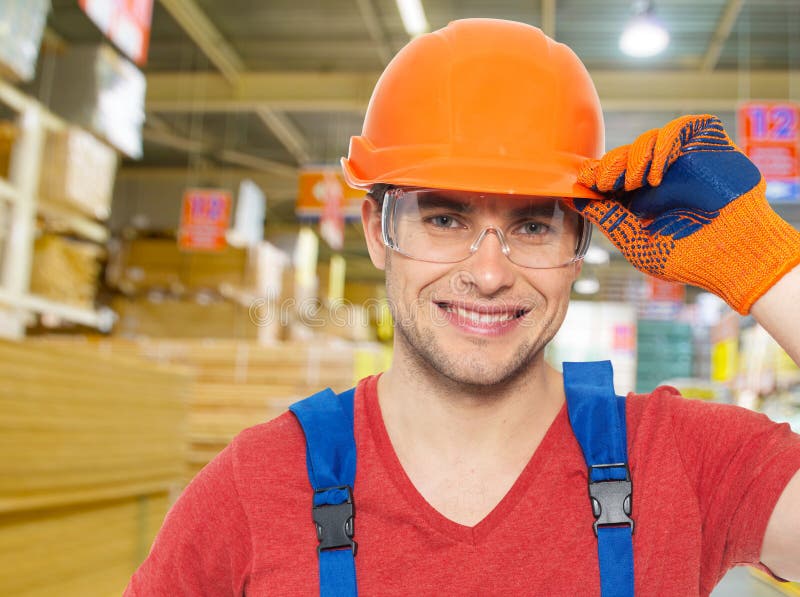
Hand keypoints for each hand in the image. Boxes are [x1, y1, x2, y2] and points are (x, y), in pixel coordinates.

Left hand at [566, 115, 799, 313]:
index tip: (583, 180)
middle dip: (609, 165)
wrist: (732, 258)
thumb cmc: (686, 257)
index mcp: (640, 198)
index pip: (611, 176)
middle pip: (625, 155)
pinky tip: (655, 175)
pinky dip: (664, 144)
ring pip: (649, 139)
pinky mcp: (709, 146)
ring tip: (633, 182)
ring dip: (633, 157)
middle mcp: (661, 176)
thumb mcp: (635, 241)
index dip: (595, 174)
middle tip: (603, 180)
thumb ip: (607, 219)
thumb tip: (575, 199)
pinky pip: (682, 127)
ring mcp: (684, 160)